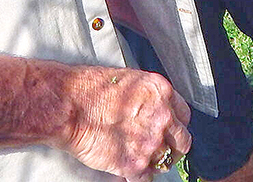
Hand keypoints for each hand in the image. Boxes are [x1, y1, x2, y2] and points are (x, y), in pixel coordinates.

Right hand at [62, 67, 190, 180]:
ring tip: (136, 156)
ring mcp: (151, 142)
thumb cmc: (90, 89)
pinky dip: (136, 176)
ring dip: (153, 162)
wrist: (69, 106)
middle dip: (171, 146)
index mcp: (162, 93)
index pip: (184, 116)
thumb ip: (149, 99)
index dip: (174, 125)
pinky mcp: (135, 164)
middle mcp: (163, 117)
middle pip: (182, 142)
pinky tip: (125, 167)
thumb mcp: (130, 81)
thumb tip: (152, 112)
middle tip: (157, 148)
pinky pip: (145, 178)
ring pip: (166, 162)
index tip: (167, 130)